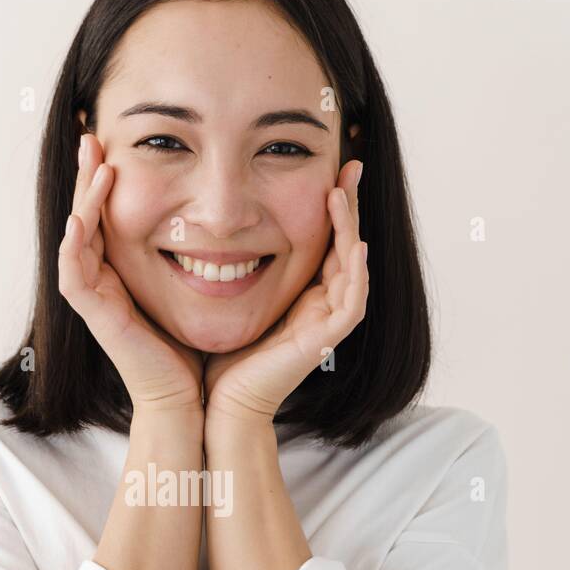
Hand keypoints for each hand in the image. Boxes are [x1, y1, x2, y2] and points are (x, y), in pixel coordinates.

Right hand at [59, 133, 203, 414]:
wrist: (188, 398)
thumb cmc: (196, 347)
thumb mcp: (200, 284)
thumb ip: (202, 250)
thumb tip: (228, 210)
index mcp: (122, 270)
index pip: (107, 212)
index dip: (106, 177)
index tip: (117, 139)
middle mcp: (103, 279)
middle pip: (85, 215)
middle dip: (88, 174)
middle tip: (92, 133)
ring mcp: (95, 297)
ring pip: (75, 237)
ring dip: (82, 198)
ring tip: (95, 163)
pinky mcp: (96, 317)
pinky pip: (73, 275)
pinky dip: (74, 246)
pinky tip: (81, 219)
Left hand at [203, 160, 367, 422]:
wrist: (222, 406)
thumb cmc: (221, 358)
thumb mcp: (228, 296)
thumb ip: (232, 264)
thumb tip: (212, 223)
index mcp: (304, 294)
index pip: (326, 239)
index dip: (330, 204)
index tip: (328, 167)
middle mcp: (321, 305)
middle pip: (346, 245)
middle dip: (349, 205)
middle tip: (350, 164)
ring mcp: (327, 324)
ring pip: (353, 267)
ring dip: (350, 229)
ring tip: (342, 192)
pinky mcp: (325, 343)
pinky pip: (352, 303)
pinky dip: (357, 274)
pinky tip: (355, 245)